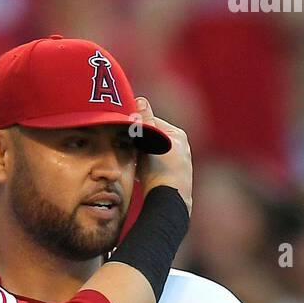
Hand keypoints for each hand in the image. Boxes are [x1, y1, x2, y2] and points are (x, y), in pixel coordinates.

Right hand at [133, 99, 191, 213]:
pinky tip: (136, 175)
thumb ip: (144, 122)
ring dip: (139, 158)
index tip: (123, 133)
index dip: (135, 127)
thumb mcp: (150, 142)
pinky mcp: (172, 179)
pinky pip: (153, 168)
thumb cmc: (160, 172)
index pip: (151, 123)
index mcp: (178, 135)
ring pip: (150, 154)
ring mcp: (177, 164)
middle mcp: (180, 148)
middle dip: (137, 144)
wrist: (168, 203)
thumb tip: (140, 100)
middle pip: (150, 139)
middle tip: (125, 150)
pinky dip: (144, 170)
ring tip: (130, 164)